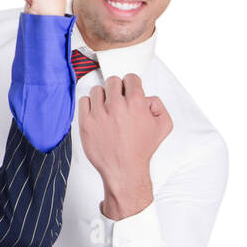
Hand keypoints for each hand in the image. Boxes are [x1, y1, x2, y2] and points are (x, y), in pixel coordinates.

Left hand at [78, 74, 172, 219]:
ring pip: (97, 90)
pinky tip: (97, 114)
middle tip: (118, 100)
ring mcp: (99, 114)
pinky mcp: (86, 122)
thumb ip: (158, 105)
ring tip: (107, 109)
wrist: (124, 169)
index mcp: (136, 103)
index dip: (131, 84)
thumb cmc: (142, 149)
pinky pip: (83, 101)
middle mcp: (116, 106)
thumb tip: (146, 97)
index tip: (128, 90)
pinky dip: (89, 105)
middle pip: (112, 81)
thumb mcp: (163, 125)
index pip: (130, 78)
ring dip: (102, 97)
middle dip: (117, 89)